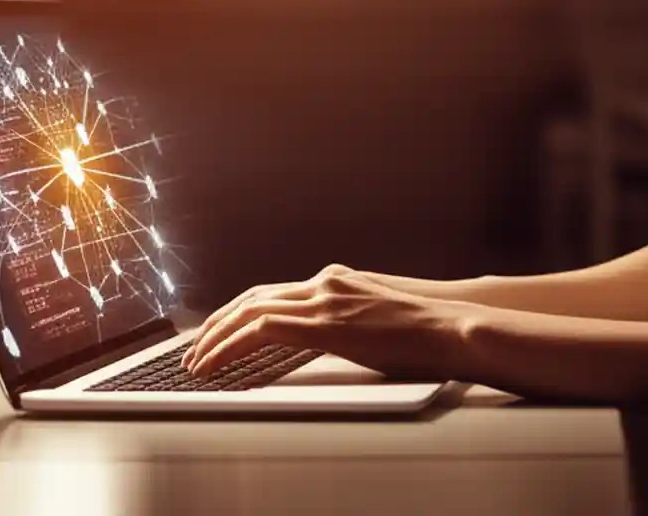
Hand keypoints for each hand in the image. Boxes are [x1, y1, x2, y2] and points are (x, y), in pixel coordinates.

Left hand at [181, 264, 474, 379]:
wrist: (452, 326)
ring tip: (195, 363)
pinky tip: (215, 365)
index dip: (240, 312)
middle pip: (253, 297)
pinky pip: (260, 330)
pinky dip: (229, 346)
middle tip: (195, 348)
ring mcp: (324, 299)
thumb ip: (350, 323)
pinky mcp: (324, 323)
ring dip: (215, 338)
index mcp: (336, 281)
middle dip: (218, 323)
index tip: (219, 333)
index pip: (273, 292)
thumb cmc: (426, 332)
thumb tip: (338, 341)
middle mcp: (324, 283)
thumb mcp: (379, 321)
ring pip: (248, 311)